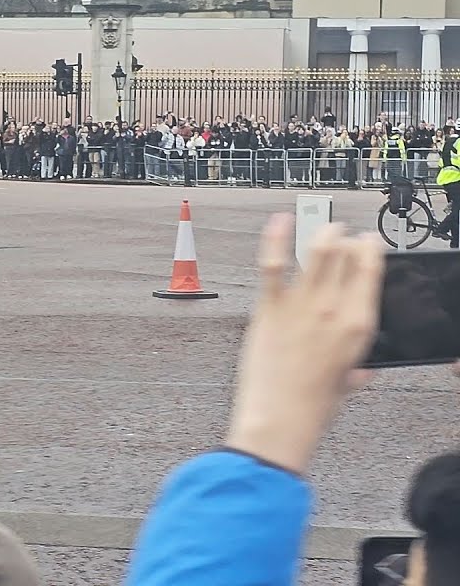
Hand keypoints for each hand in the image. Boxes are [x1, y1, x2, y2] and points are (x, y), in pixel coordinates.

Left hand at [224, 216, 382, 474]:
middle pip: (345, 255)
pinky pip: (272, 264)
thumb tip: (361, 374)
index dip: (370, 249)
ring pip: (317, 252)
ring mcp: (301, 305)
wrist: (279, 419)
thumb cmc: (313, 406)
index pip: (372, 271)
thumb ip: (355, 372)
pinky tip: (279, 221)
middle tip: (342, 235)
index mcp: (359, 325)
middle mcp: (334, 308)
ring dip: (322, 233)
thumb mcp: (345, 384)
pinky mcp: (269, 308)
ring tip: (323, 227)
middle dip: (346, 239)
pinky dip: (276, 238)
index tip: (368, 242)